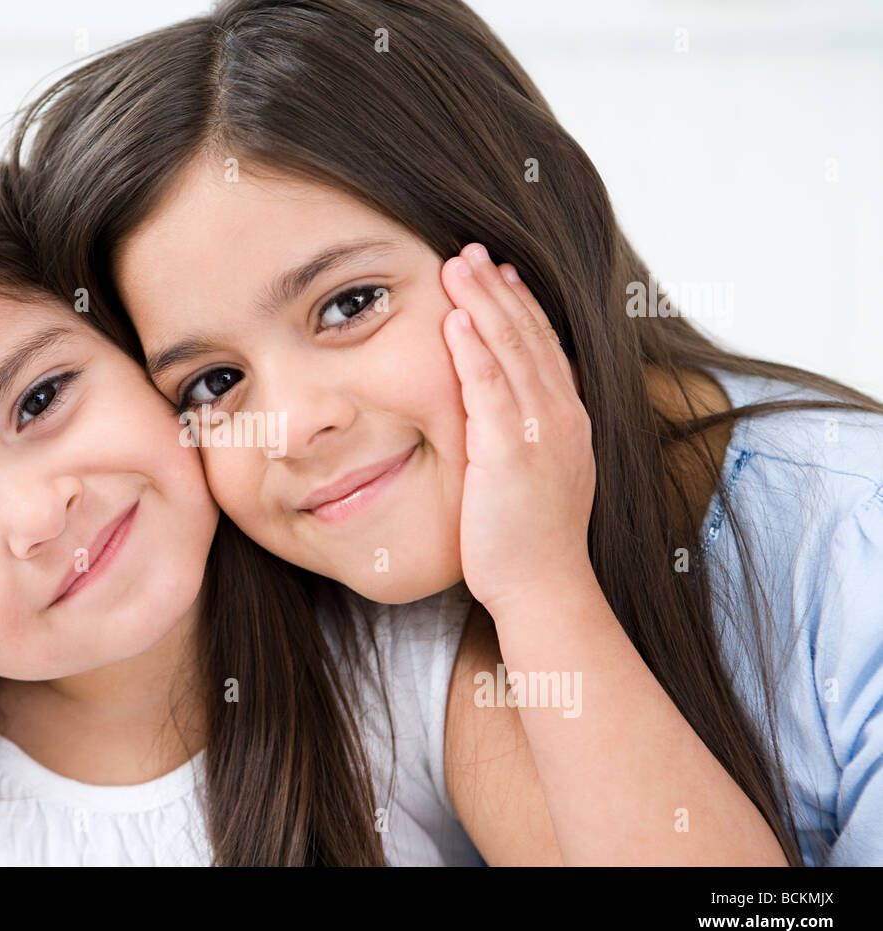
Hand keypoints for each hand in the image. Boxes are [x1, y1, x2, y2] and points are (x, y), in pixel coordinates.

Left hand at [440, 243, 596, 616]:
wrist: (545, 587)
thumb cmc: (533, 543)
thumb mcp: (541, 478)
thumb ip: (529, 439)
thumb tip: (509, 419)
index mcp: (569, 421)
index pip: (545, 348)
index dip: (522, 307)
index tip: (501, 274)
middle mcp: (562, 417)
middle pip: (530, 336)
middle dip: (499, 289)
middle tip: (472, 251)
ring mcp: (540, 432)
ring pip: (512, 351)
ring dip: (483, 303)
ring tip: (457, 265)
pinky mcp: (511, 452)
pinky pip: (490, 389)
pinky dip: (473, 350)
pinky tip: (454, 319)